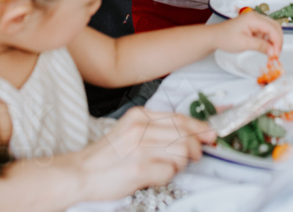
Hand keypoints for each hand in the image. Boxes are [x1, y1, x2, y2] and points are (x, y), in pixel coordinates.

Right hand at [76, 107, 214, 197]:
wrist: (80, 173)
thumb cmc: (107, 156)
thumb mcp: (130, 131)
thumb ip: (156, 129)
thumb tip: (188, 135)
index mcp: (140, 115)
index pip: (179, 117)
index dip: (199, 126)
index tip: (211, 133)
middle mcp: (141, 127)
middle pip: (184, 133)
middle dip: (196, 147)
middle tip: (196, 155)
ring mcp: (140, 147)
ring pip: (181, 151)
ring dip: (181, 164)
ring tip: (168, 168)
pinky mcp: (139, 168)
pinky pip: (169, 171)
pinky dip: (168, 176)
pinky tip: (156, 176)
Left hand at [213, 11, 283, 57]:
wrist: (215, 36)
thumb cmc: (225, 37)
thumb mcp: (243, 44)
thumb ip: (260, 46)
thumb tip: (272, 51)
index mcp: (253, 18)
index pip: (272, 28)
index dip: (277, 42)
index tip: (276, 54)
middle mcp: (256, 17)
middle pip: (275, 27)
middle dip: (278, 41)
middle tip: (276, 54)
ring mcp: (256, 21)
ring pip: (272, 30)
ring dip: (274, 42)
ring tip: (271, 54)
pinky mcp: (255, 27)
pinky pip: (266, 33)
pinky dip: (269, 41)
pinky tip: (266, 49)